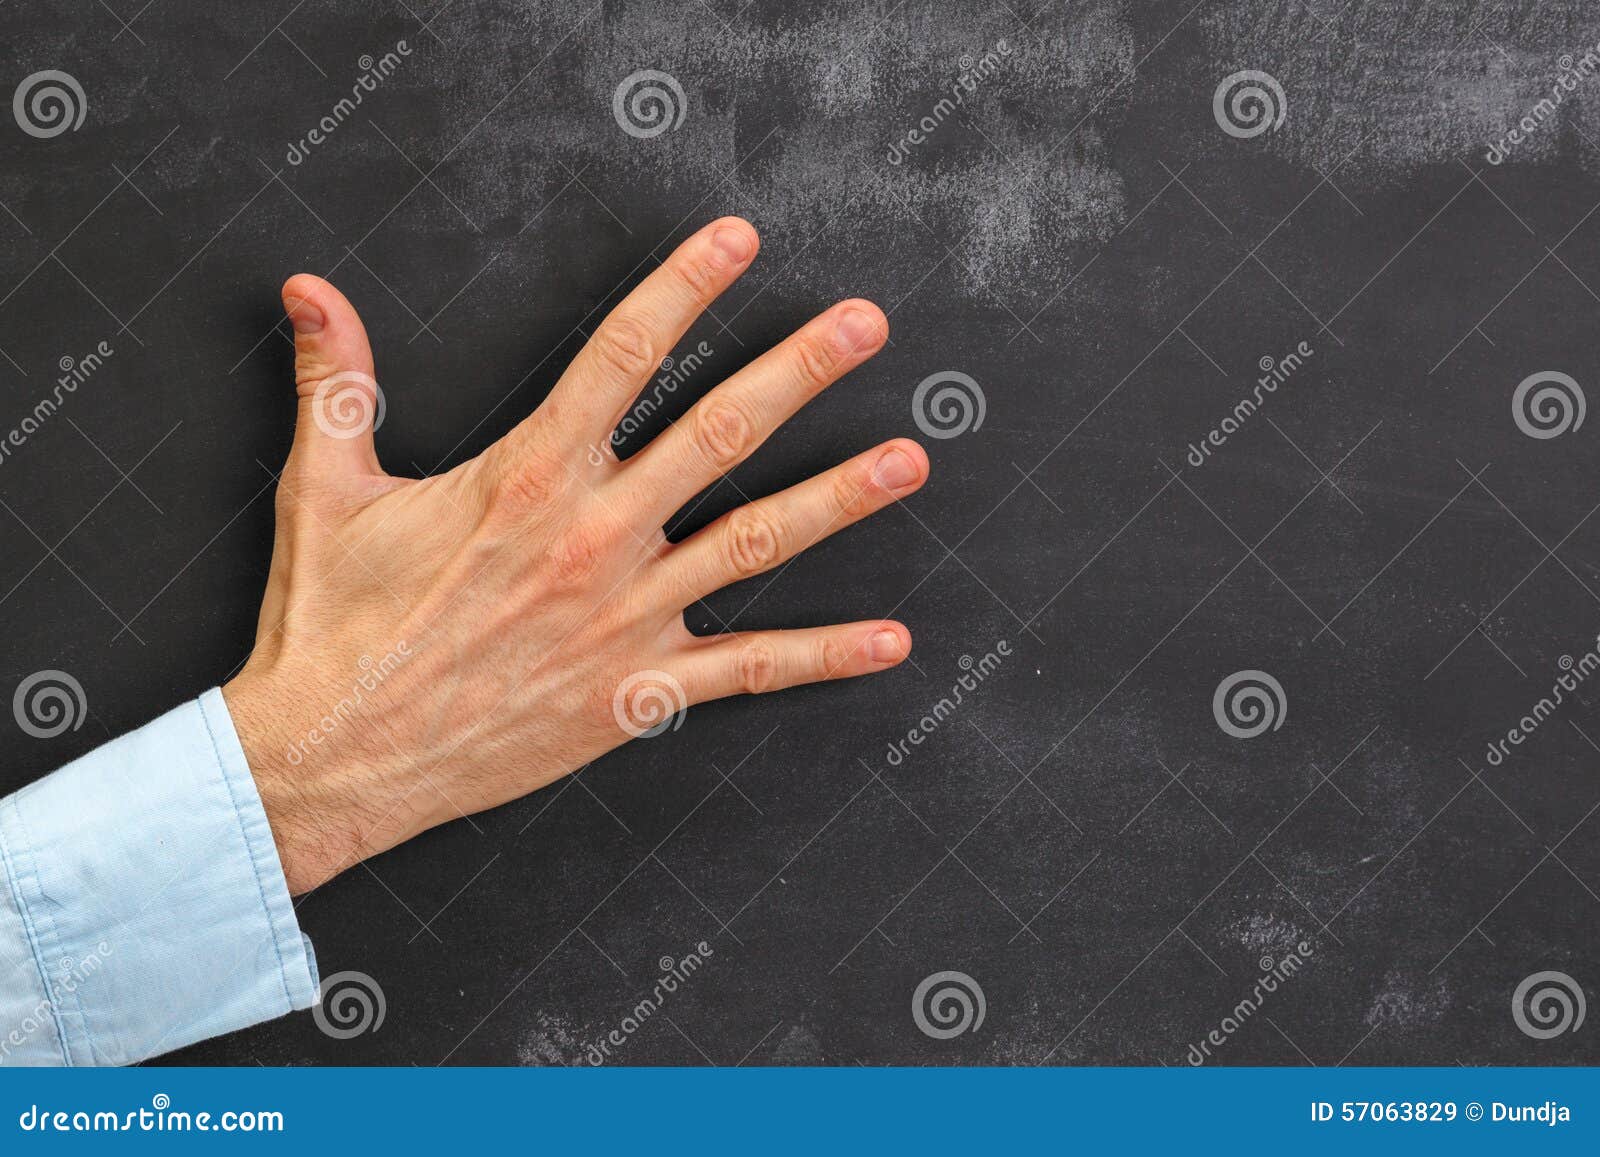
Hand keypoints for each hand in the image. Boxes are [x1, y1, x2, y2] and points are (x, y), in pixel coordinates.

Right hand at [222, 217, 927, 894]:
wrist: (332, 758)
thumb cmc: (332, 625)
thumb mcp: (328, 489)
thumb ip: (339, 382)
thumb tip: (308, 289)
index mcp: (526, 477)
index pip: (621, 357)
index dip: (684, 289)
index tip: (738, 241)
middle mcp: (592, 537)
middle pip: (717, 434)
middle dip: (798, 371)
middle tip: (866, 325)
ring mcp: (625, 618)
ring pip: (753, 542)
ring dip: (838, 499)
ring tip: (910, 459)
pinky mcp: (637, 694)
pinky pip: (749, 670)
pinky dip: (823, 655)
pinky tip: (891, 640)